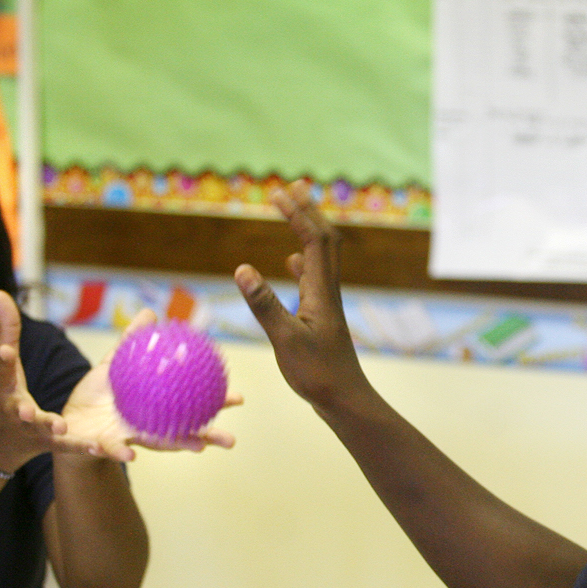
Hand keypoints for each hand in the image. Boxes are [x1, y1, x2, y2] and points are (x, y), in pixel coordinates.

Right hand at [0, 290, 70, 472]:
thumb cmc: (0, 393)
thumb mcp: (1, 363)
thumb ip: (6, 329)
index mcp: (4, 388)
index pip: (2, 371)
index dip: (3, 359)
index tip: (5, 348)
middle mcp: (17, 412)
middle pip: (20, 409)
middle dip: (23, 409)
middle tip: (26, 409)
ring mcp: (35, 431)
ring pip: (46, 431)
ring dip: (52, 427)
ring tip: (60, 425)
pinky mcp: (55, 444)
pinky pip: (73, 446)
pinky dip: (86, 447)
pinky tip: (102, 447)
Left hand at [59, 308, 240, 457]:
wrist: (63, 424)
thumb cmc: (94, 397)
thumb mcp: (112, 366)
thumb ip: (130, 344)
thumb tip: (150, 313)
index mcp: (156, 411)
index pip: (191, 408)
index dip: (214, 404)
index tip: (239, 398)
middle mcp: (148, 430)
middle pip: (184, 435)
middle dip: (208, 438)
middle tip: (232, 439)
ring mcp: (127, 440)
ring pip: (155, 447)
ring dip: (176, 448)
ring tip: (198, 448)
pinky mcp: (100, 447)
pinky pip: (111, 450)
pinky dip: (119, 452)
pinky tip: (129, 455)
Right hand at [234, 189, 371, 411]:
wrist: (345, 401)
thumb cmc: (317, 374)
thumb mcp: (284, 339)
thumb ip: (263, 304)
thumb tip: (241, 268)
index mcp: (321, 292)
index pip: (312, 240)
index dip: (297, 213)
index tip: (277, 193)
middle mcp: (328, 292)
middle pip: (325, 240)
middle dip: (309, 211)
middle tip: (294, 187)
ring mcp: (326, 304)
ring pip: (321, 257)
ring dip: (308, 231)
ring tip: (294, 213)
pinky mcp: (322, 317)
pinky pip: (313, 278)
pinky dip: (302, 262)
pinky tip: (291, 264)